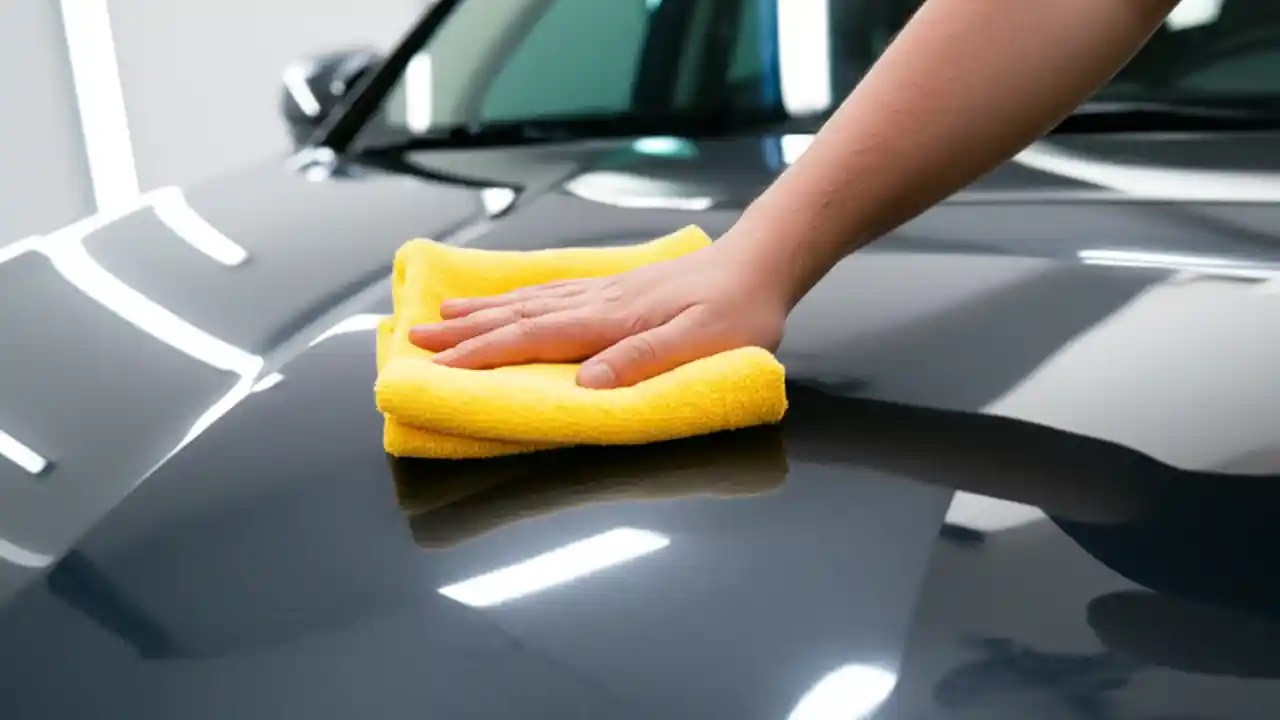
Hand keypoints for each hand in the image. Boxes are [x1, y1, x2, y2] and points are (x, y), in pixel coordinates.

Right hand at [409, 241, 787, 388]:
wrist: (761, 264)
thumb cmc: (740, 311)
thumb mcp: (703, 343)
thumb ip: (644, 360)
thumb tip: (586, 383)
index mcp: (613, 321)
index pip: (534, 338)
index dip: (483, 355)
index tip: (439, 367)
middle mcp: (599, 303)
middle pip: (518, 317)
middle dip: (464, 331)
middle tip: (415, 339)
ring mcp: (604, 292)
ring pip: (530, 301)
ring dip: (483, 311)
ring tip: (441, 314)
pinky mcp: (616, 287)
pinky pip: (553, 290)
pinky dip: (519, 296)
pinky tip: (506, 298)